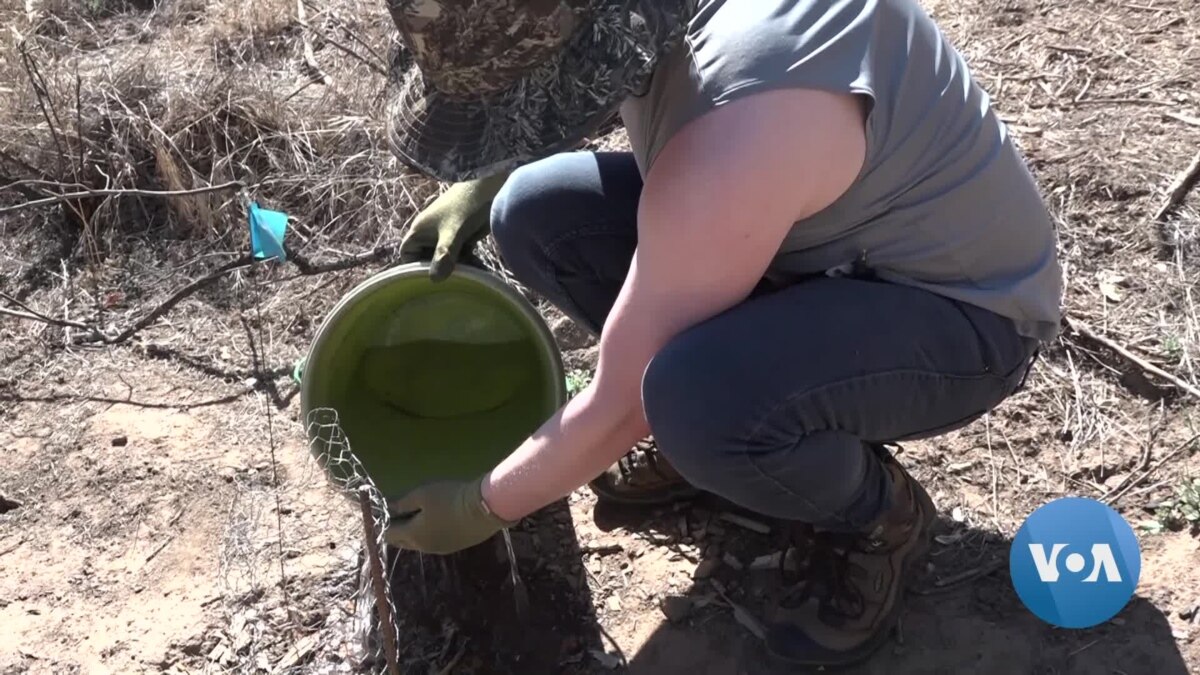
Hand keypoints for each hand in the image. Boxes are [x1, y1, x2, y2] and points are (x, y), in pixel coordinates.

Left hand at [383, 475, 515, 553]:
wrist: (485, 509)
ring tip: (416, 516)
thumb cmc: (450, 498)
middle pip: (401, 542)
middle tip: (396, 514)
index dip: (382, 524)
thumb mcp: (423, 495)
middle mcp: (423, 547)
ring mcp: (440, 549)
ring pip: (417, 543)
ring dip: (412, 532)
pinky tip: (435, 521)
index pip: (388, 534)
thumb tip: (385, 508)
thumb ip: (402, 503)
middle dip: (395, 529)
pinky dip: (428, 534)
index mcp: (413, 535)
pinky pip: (432, 542)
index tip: (381, 513)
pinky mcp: (454, 547)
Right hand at [398, 173, 509, 281]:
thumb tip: (435, 280)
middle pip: (427, 259)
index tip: (428, 279)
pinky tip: (475, 271)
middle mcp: (429, 234)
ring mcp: (446, 235)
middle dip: (437, 270)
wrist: (489, 189)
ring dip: (454, 268)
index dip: (414, 267)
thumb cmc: (465, 207)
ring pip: (444, 258)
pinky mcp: (461, 237)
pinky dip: (465, 263)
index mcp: (419, 231)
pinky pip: (458, 255)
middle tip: (451, 282)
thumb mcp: (453, 233)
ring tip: (466, 278)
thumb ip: (444, 255)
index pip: (407, 255)